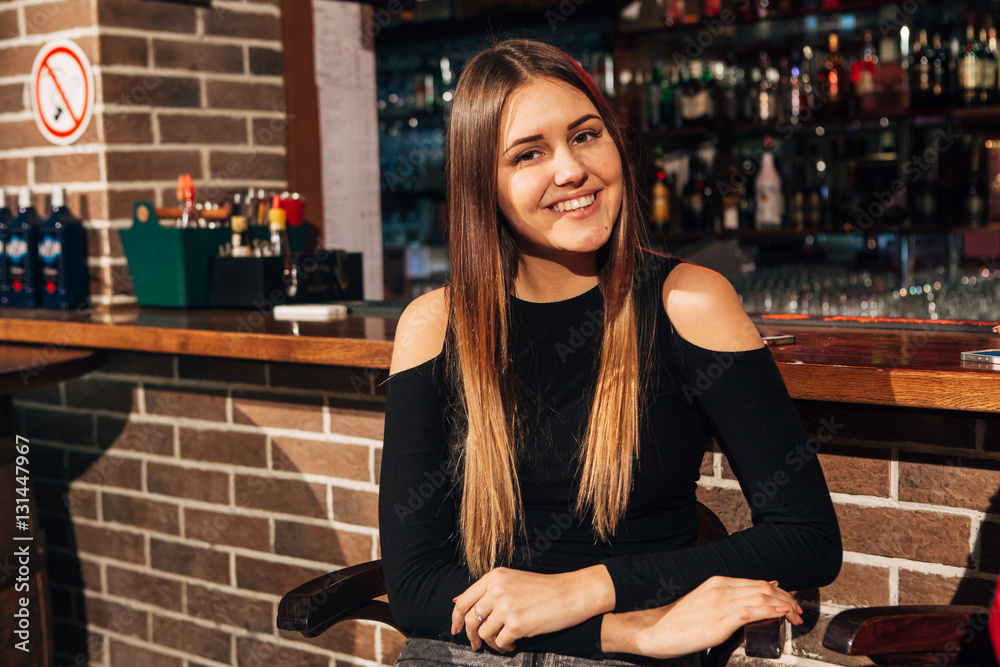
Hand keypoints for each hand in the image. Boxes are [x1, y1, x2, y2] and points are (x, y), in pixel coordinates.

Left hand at [451, 565, 614, 652]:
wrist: (570, 594)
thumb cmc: (543, 589)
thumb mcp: (511, 580)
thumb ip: (487, 590)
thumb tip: (457, 602)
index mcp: (494, 577)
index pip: (463, 600)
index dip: (456, 618)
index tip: (456, 629)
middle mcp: (496, 590)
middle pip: (470, 619)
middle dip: (471, 635)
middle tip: (475, 644)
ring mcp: (506, 607)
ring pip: (484, 633)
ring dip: (490, 643)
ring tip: (500, 644)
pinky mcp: (516, 625)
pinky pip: (499, 642)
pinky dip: (503, 647)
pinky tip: (511, 645)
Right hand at [603, 576, 802, 658]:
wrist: (650, 629)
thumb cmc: (673, 621)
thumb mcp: (701, 604)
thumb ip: (723, 602)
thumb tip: (746, 605)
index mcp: (716, 582)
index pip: (756, 583)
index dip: (778, 593)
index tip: (789, 603)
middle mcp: (720, 588)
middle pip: (764, 588)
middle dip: (786, 599)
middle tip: (799, 612)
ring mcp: (720, 604)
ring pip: (763, 597)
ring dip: (784, 606)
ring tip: (796, 616)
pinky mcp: (719, 621)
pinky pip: (752, 611)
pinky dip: (771, 611)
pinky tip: (782, 616)